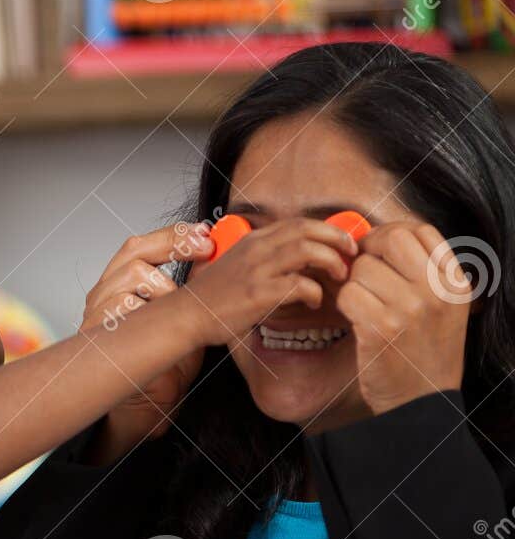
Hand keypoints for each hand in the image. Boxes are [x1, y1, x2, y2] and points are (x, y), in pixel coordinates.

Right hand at [81, 223, 211, 458]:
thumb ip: (192, 285)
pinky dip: (148, 310)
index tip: (205, 235)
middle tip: (204, 250)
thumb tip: (218, 255)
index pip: (141, 245)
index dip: (174, 235)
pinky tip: (159, 325)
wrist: (148, 400)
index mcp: (121, 284)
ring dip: (164, 287)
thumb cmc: (163, 361)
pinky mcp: (96, 331)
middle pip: (133, 250)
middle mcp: (105, 293)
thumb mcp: (185, 314)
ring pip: (132, 276)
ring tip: (175, 308)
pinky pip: (125, 304)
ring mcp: (97, 311)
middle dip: (174, 244)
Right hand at [176, 217, 356, 347]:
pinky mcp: (258, 293)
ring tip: (339, 277)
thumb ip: (265, 258)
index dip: (329, 229)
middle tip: (351, 255)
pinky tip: (314, 302)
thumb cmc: (212, 298)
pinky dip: (316, 293)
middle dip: (338, 239)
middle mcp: (256, 249)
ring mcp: (257, 270)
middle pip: (308, 229)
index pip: (300, 222)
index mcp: (254, 240)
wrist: (186, 316)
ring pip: (309, 250)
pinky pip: (301, 285)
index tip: (343, 243)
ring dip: (332, 262)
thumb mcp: (238, 266)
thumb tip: (299, 262)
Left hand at [335, 221, 470, 415]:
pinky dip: (344, 305)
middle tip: (360, 273)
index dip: (389, 233)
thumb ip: (421, 270)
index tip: (376, 250)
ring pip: (362, 268)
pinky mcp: (381, 328)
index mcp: (454, 282)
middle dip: (366, 252)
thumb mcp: (441, 306)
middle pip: (389, 239)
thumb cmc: (422, 350)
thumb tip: (377, 237)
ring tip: (363, 305)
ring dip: (353, 284)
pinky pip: (348, 295)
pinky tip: (356, 321)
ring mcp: (410, 309)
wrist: (420, 401)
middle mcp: (437, 291)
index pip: (420, 230)